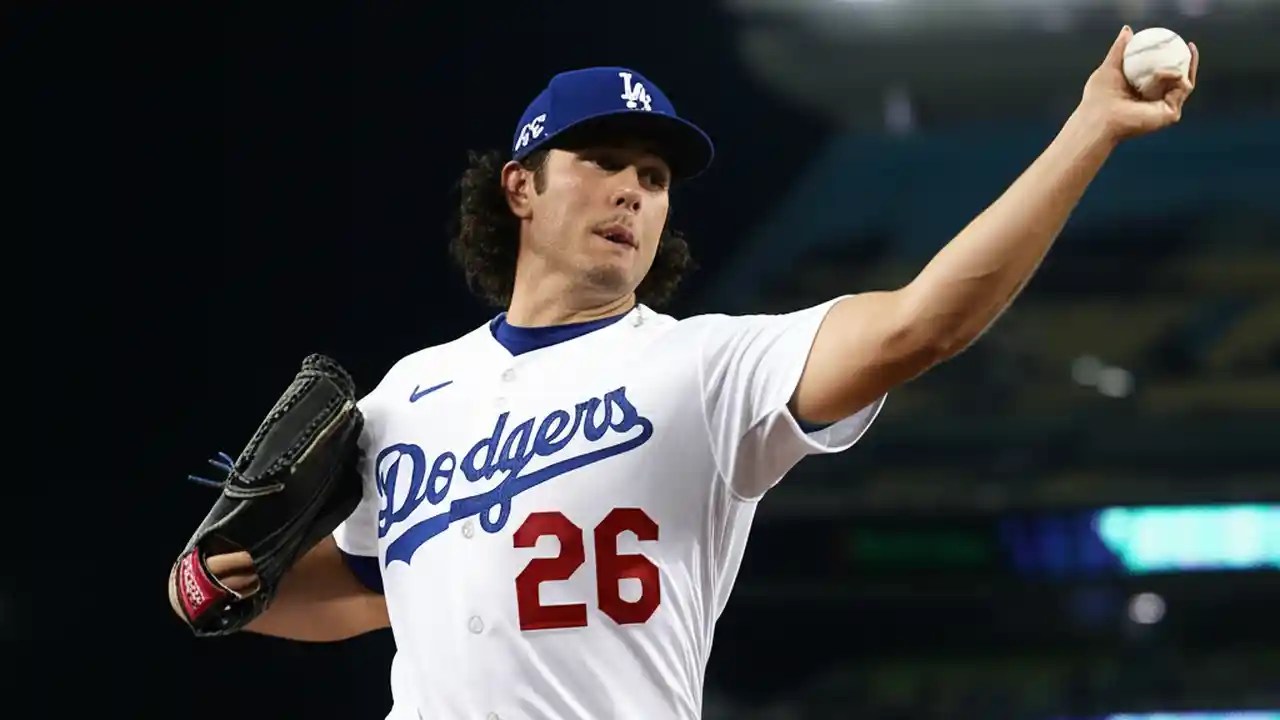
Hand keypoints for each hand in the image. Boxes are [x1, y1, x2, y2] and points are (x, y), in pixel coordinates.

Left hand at [1078, 25, 1198, 142]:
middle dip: (1189, 63)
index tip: (1177, 42)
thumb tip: (1128, 30)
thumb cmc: (1099, 97)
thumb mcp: (1110, 66)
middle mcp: (1158, 102)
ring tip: (1169, 59)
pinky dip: (1171, 77)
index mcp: (1145, 92)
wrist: (1099, 118)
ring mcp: (1166, 109)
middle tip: (1189, 46)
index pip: (1165, 74)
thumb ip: (1120, 49)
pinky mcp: (1171, 114)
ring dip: (1173, 69)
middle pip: (1181, 80)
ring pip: (1182, 83)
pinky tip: (1161, 72)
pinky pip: (1180, 89)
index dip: (1174, 59)